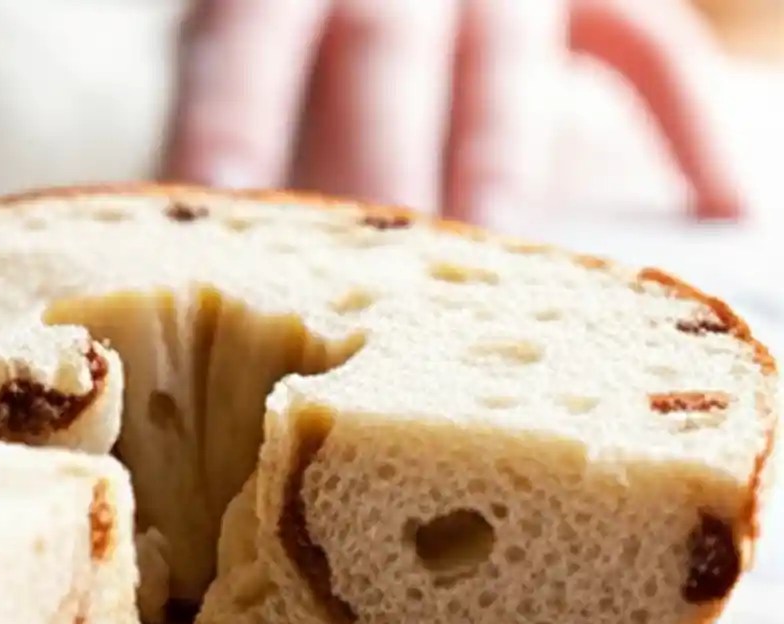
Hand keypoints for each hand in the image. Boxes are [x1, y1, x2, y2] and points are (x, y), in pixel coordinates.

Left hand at [166, 0, 742, 224]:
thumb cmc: (324, 36)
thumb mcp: (274, 49)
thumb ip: (259, 127)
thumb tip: (222, 248)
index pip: (249, 43)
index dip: (231, 122)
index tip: (217, 208)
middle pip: (380, 50)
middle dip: (373, 164)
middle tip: (364, 278)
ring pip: (502, 60)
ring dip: (496, 163)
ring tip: (495, 262)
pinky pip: (649, 44)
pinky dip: (682, 120)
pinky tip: (716, 207)